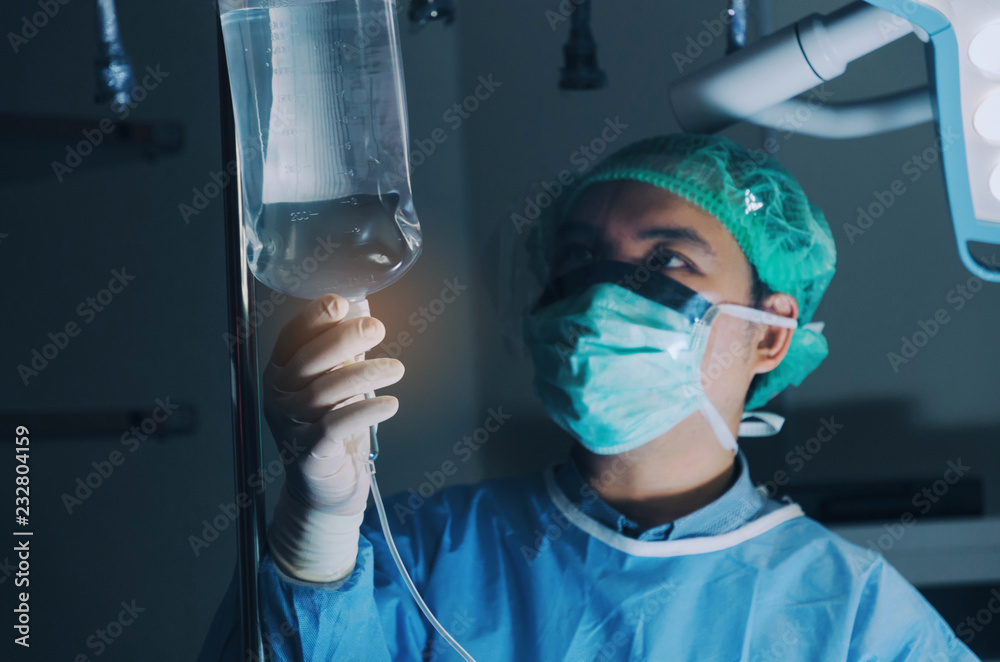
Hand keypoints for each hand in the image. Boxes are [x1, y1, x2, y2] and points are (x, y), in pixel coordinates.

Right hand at [262, 294, 403, 515]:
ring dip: (364, 374)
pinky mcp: (308, 452)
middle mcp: (279, 397)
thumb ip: (344, 353)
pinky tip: (390, 403)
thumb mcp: (337, 384)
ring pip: (324, 392)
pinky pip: (335, 426)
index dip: (313, 318)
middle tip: (377, 328)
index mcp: (281, 373)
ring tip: (396, 368)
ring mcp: (290, 426)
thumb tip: (364, 314)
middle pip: (307, 362)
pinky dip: (365, 411)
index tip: (340, 303)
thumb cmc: (332, 427)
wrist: (326, 487)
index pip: (291, 339)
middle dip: (342, 340)